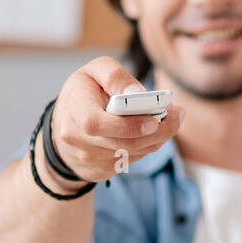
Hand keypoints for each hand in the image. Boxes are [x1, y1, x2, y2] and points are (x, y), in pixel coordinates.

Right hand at [48, 56, 183, 183]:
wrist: (64, 126)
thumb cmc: (82, 93)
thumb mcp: (93, 72)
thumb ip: (115, 77)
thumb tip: (139, 93)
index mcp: (75, 112)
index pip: (97, 124)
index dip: (127, 125)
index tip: (154, 120)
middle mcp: (79, 141)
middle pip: (123, 144)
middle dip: (157, 131)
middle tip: (177, 114)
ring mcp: (89, 159)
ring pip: (132, 153)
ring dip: (157, 137)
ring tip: (171, 118)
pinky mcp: (101, 170)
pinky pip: (131, 160)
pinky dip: (147, 145)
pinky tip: (154, 130)